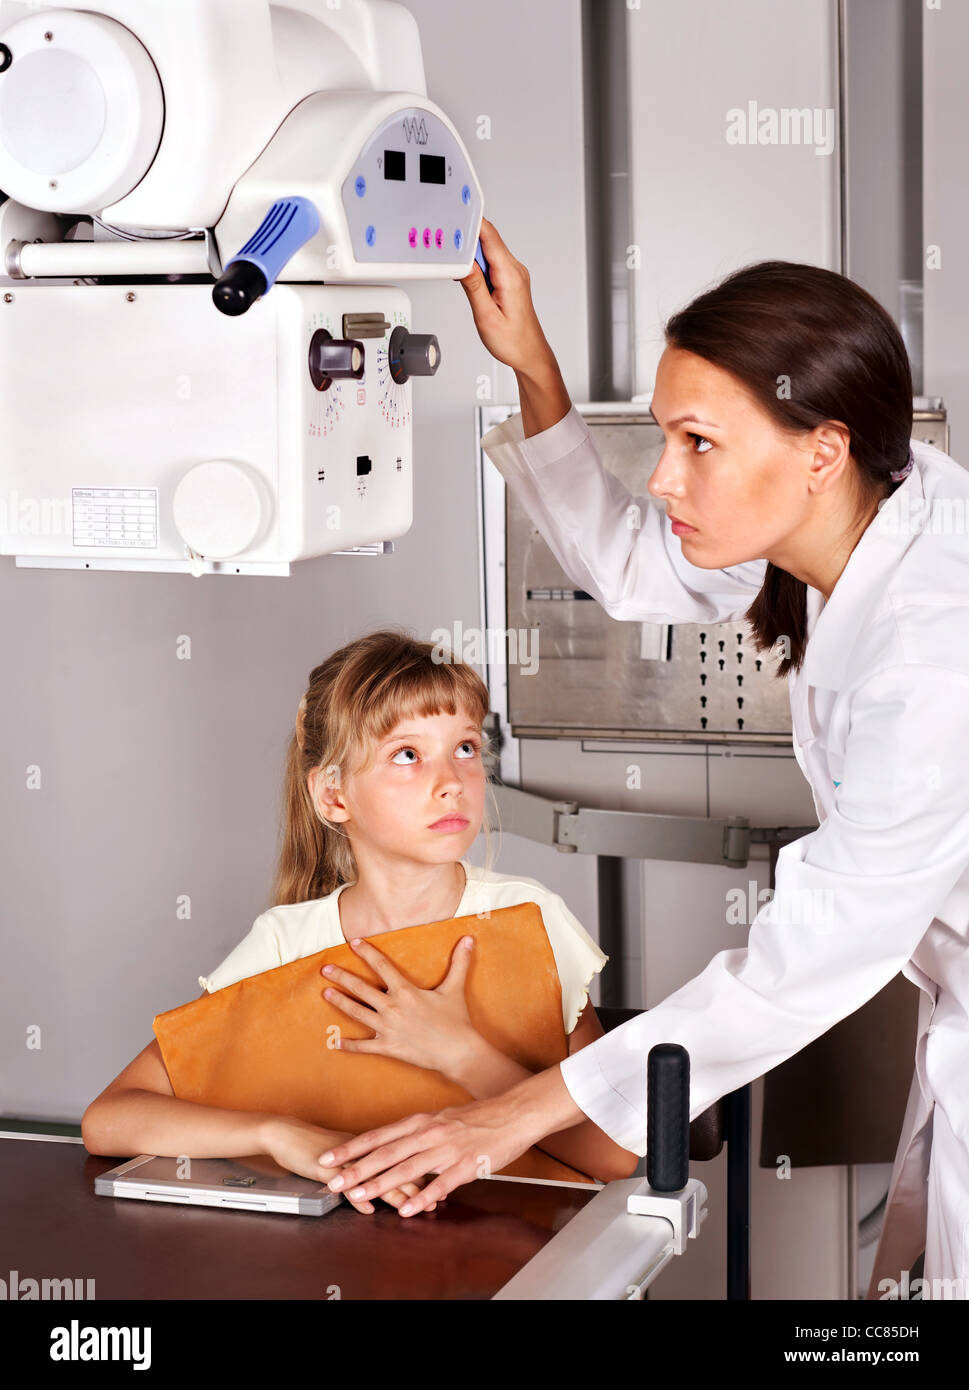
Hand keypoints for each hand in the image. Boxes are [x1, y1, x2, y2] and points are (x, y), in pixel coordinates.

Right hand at [260, 1116, 438, 1215]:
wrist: (284, 1133)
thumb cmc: (316, 1145)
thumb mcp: (347, 1154)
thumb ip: (368, 1163)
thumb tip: (390, 1174)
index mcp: (370, 1144)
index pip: (403, 1157)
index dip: (423, 1172)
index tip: (443, 1186)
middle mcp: (362, 1149)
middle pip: (395, 1165)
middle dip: (417, 1184)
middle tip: (436, 1200)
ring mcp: (345, 1157)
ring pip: (373, 1173)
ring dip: (392, 1192)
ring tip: (410, 1207)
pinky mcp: (324, 1166)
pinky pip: (342, 1182)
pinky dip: (355, 1196)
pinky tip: (367, 1208)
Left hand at [319, 1066, 582, 1215]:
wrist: (514, 1113)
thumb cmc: (479, 1117)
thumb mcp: (443, 1118)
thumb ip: (418, 1133)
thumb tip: (395, 1144)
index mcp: (422, 1121)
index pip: (379, 1135)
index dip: (352, 1147)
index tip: (329, 1158)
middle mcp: (430, 1133)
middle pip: (387, 1151)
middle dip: (356, 1167)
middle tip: (332, 1180)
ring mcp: (448, 1149)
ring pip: (408, 1167)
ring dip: (381, 1182)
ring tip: (359, 1194)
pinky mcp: (467, 1165)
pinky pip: (441, 1183)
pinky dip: (424, 1196)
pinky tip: (410, 1210)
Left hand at [322, 935, 478, 1076]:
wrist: (458, 1052)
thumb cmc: (456, 1020)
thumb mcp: (455, 988)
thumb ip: (459, 962)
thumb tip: (469, 938)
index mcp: (406, 991)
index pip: (382, 966)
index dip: (367, 953)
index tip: (354, 942)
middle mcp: (393, 1008)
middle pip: (362, 989)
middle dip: (342, 977)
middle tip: (325, 969)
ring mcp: (388, 1029)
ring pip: (357, 1013)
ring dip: (340, 1003)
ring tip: (325, 994)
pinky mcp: (388, 1048)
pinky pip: (364, 1047)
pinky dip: (348, 1045)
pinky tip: (335, 1042)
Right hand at [457, 217, 560, 377]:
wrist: (529, 353)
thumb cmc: (513, 341)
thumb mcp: (486, 316)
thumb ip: (473, 285)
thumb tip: (461, 262)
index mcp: (510, 276)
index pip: (489, 236)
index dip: (471, 223)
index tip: (454, 219)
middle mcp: (515, 270)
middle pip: (487, 239)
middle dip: (465, 241)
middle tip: (447, 250)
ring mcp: (513, 273)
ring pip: (487, 250)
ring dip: (469, 255)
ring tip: (457, 270)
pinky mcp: (509, 279)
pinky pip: (490, 262)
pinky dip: (476, 265)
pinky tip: (468, 278)